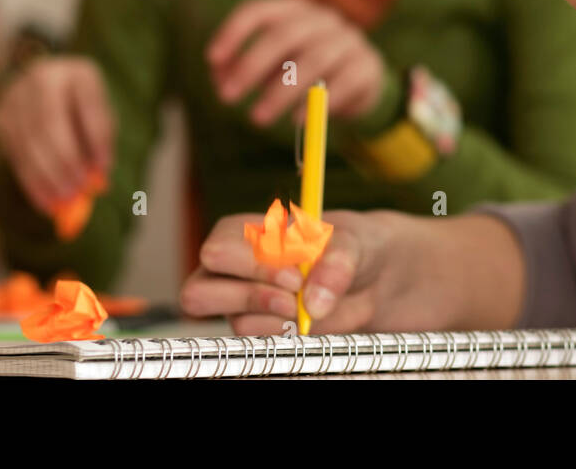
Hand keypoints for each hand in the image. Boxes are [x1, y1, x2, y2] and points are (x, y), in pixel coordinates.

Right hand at [0, 56, 113, 214]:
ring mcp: (17, 96)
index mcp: (79, 73)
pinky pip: (15, 154)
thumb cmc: (84, 106)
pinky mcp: (2, 116)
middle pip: (50, 124)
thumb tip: (97, 184)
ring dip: (46, 177)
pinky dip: (31, 181)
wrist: (50, 82)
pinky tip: (45, 201)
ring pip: (28, 141)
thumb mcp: (100, 115)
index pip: (88, 107)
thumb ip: (101, 143)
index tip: (105, 168)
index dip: (96, 139)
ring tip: (63, 201)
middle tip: (77, 191)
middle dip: (64, 162)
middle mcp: (43, 78)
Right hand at [179, 209, 459, 335]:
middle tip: (293, 295)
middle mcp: (238, 269)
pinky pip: (253, 342)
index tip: (295, 273)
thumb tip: (314, 303)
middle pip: (199, 290)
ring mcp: (246, 304)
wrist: (376, 279)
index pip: (219, 246)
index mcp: (251, 232)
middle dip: (248, 296)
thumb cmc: (357, 247)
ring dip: (269, 319)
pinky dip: (280, 335)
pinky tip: (304, 322)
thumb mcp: (355, 242)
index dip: (250, 264)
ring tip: (302, 308)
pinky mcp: (264, 330)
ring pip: (229, 321)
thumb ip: (335, 263)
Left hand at [205, 0, 385, 126]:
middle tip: (227, 97)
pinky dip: (317, 102)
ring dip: (280, 91)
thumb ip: (243, 68)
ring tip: (258, 117)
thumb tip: (220, 76)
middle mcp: (323, 18)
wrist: (359, 84)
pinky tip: (297, 120)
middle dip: (251, 66)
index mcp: (294, 9)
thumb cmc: (303, 71)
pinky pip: (343, 82)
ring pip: (313, 60)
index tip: (212, 60)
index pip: (259, 10)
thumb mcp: (271, 67)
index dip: (233, 32)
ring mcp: (349, 40)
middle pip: (284, 35)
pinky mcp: (367, 66)